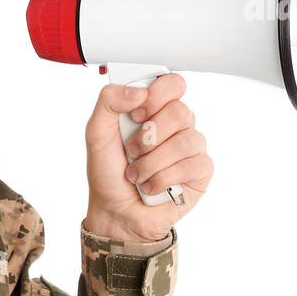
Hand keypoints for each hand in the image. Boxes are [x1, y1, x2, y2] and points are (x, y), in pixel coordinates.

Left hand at [82, 73, 212, 243]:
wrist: (115, 211)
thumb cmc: (108, 172)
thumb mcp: (96, 134)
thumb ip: (108, 103)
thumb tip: (138, 91)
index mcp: (154, 110)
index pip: (172, 84)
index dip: (157, 96)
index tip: (136, 115)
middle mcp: (177, 125)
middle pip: (180, 112)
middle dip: (149, 137)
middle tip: (132, 151)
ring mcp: (191, 147)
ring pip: (185, 141)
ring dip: (151, 164)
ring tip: (136, 175)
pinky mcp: (200, 171)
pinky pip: (193, 165)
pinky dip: (163, 179)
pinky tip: (152, 187)